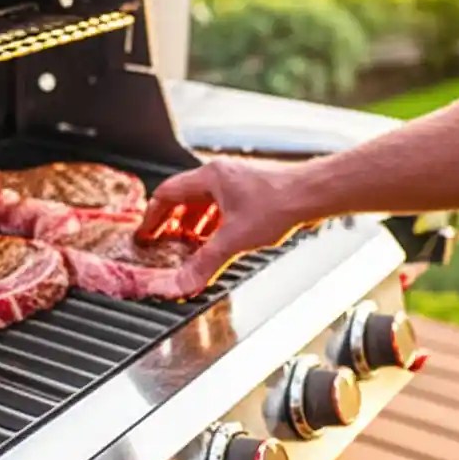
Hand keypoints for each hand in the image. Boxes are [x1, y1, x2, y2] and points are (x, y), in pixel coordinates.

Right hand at [137, 157, 318, 295]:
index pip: (166, 194)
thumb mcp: (234, 239)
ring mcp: (236, 182)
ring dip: (192, 224)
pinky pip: (221, 208)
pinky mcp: (251, 192)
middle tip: (162, 242)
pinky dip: (212, 225)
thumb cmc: (280, 202)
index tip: (145, 234)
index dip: (152, 216)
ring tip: (188, 246)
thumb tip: (182, 283)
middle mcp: (220, 176)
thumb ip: (205, 263)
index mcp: (209, 178)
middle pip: (183, 198)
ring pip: (203, 203)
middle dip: (171, 223)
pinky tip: (218, 241)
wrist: (313, 194)